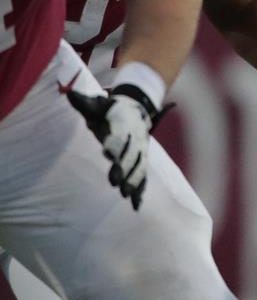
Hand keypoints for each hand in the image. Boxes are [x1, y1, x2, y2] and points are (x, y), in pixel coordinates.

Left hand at [66, 68, 165, 209]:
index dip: (114, 144)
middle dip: (125, 171)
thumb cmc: (110, 108)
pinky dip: (140, 190)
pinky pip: (142, 176)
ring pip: (138, 169)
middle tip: (117, 184)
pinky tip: (136, 205)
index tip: (107, 152)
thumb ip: (84, 102)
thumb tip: (70, 94)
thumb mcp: (96, 103)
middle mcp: (134, 141)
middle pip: (130, 157)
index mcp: (123, 127)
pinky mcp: (141, 161)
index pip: (119, 137)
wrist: (136, 109)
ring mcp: (139, 152)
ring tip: (127, 196)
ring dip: (134, 183)